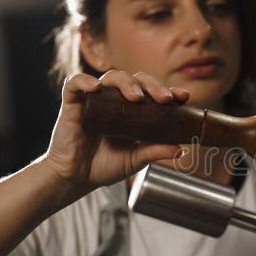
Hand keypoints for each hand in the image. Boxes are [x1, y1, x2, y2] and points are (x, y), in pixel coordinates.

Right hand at [44, 70, 190, 191]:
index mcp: (134, 111)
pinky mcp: (72, 103)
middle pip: (136, 80)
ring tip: (136, 97)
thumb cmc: (104, 166)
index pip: (153, 93)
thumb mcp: (135, 160)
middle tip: (165, 98)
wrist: (75, 178)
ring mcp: (95, 99)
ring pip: (112, 78)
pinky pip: (75, 83)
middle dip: (153, 86)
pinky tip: (94, 87)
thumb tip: (180, 149)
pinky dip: (83, 81)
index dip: (168, 91)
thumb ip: (155, 152)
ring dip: (126, 83)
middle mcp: (116, 101)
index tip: (183, 97)